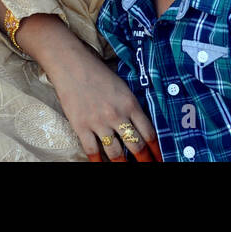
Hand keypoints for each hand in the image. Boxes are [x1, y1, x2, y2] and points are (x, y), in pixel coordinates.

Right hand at [42, 40, 161, 162]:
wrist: (70, 64)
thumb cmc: (97, 72)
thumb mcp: (122, 87)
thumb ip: (130, 106)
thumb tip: (138, 126)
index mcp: (130, 103)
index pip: (149, 133)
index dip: (156, 150)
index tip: (160, 158)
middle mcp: (117, 115)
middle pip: (136, 146)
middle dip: (144, 160)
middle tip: (149, 166)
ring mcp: (98, 122)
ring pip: (116, 153)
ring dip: (122, 164)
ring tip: (126, 168)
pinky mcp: (81, 126)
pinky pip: (92, 151)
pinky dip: (98, 161)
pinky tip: (102, 165)